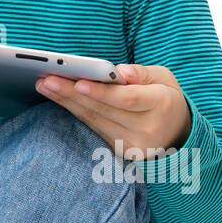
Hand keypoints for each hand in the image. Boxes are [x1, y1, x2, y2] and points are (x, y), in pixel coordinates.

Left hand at [34, 64, 191, 160]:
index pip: (127, 99)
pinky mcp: (119, 150)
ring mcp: (132, 144)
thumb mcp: (164, 78)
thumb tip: (121, 72)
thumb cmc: (165, 98)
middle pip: (103, 110)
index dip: (101, 92)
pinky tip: (58, 99)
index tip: (79, 82)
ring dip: (66, 102)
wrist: (177, 134)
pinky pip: (93, 127)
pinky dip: (74, 112)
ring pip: (94, 119)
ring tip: (44, 86)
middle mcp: (147, 128)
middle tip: (47, 79)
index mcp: (160, 104)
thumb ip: (142, 73)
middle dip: (72, 93)